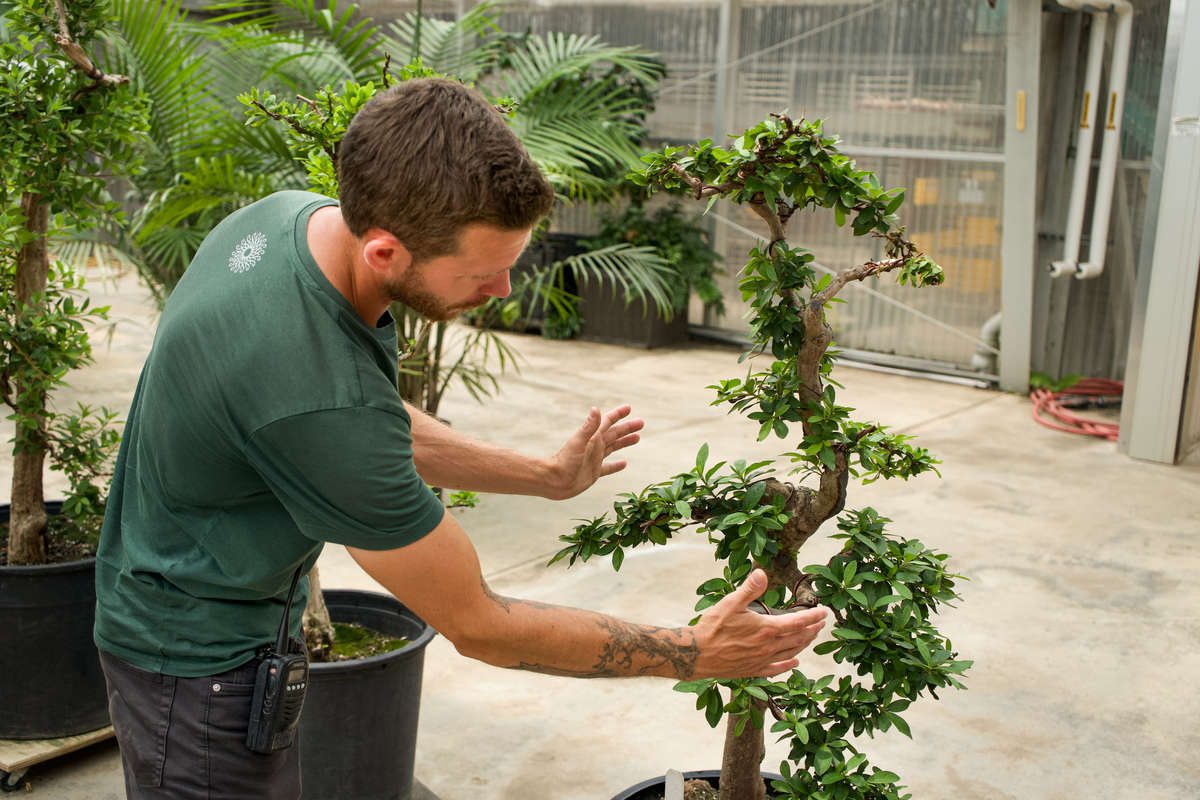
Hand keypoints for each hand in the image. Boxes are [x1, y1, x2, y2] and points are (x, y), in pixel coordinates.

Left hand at [545, 405, 643, 499]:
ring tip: (637, 437)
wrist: (554, 481)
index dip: (618, 414)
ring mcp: (595, 459)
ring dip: (625, 442)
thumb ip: (588, 427)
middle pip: (614, 434)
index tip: (628, 408)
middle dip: (627, 428)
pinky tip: (624, 463)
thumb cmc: (564, 461)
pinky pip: (608, 467)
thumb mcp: (578, 442)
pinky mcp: (594, 472)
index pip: (608, 422)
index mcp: (592, 438)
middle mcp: (594, 446)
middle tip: (641, 422)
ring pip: (614, 447)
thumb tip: (596, 408)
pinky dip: (616, 465)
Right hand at [692, 569, 826, 678]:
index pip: (797, 622)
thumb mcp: (730, 603)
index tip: (824, 612)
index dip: (812, 616)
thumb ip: (749, 588)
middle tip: (821, 623)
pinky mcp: (753, 670)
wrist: (697, 655)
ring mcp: (762, 660)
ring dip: (804, 644)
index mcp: (766, 629)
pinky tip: (794, 662)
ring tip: (811, 637)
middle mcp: (768, 647)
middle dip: (812, 630)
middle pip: (798, 638)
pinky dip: (788, 665)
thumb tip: (762, 573)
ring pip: (790, 653)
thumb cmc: (713, 627)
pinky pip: (777, 669)